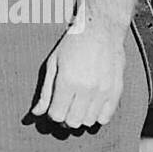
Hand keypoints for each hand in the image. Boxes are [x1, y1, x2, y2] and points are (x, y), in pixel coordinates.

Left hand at [32, 4, 124, 128]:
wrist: (101, 29)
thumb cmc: (73, 44)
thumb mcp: (53, 63)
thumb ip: (45, 91)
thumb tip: (36, 113)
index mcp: (67, 81)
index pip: (57, 115)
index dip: (52, 114)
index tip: (53, 107)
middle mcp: (87, 89)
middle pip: (73, 122)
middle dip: (65, 118)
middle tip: (64, 107)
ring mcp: (104, 91)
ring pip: (89, 122)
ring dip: (80, 117)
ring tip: (77, 104)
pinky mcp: (117, 91)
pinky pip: (105, 117)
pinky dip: (96, 116)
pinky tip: (91, 105)